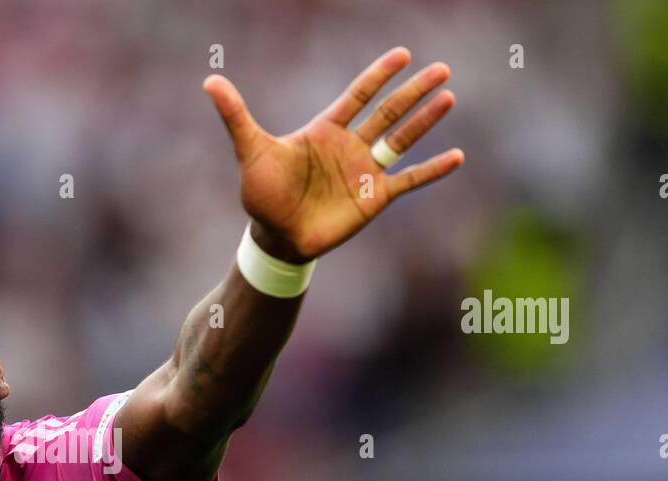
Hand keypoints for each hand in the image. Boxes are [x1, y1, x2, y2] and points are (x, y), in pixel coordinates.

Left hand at [204, 47, 463, 262]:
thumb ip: (235, 116)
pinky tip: (457, 156)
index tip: (403, 54)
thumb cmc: (262, 195)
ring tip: (449, 97)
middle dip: (413, 91)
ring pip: (402, 139)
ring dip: (425, 120)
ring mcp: (364, 171)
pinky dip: (432, 170)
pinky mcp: (374, 198)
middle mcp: (350, 146)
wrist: (276, 238)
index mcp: (326, 130)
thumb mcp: (250, 151)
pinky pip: (409, 180)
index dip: (379, 75)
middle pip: (388, 111)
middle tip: (441, 69)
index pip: (358, 95)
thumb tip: (210, 79)